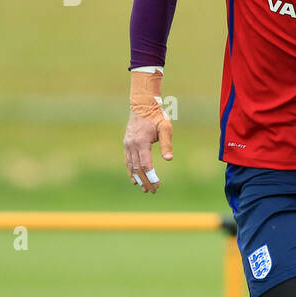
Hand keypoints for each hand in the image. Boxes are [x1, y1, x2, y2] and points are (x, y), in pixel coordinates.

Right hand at [123, 70, 172, 193]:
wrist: (142, 104)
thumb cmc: (157, 116)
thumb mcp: (165, 128)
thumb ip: (166, 144)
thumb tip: (169, 159)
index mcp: (141, 142)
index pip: (146, 165)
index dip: (151, 176)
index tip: (157, 185)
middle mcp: (132, 145)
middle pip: (137, 168)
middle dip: (145, 181)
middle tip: (152, 191)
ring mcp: (127, 144)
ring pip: (131, 166)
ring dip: (137, 178)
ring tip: (144, 188)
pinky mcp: (127, 143)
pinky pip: (128, 160)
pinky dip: (130, 170)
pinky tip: (134, 179)